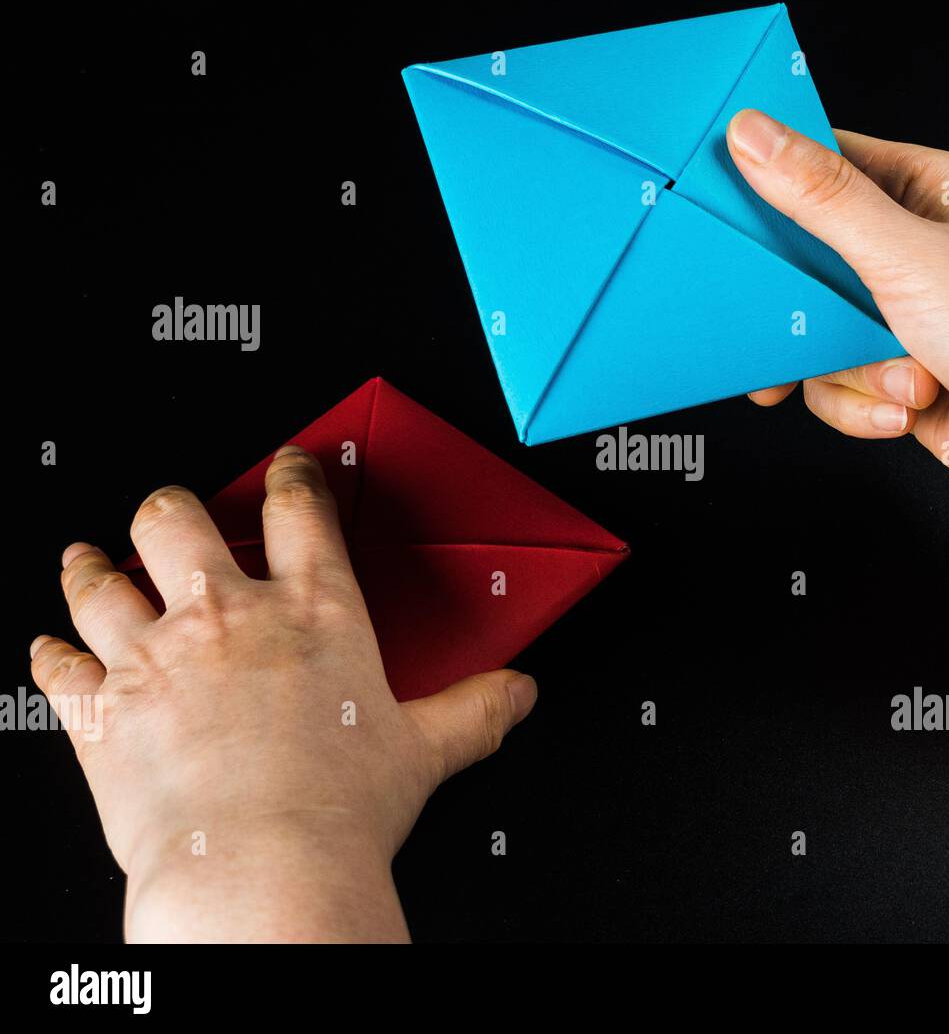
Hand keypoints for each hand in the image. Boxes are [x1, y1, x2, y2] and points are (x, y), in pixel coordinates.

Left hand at [29, 445, 536, 941]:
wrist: (259, 866)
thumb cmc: (339, 808)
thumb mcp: (425, 752)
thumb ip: (476, 710)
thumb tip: (518, 692)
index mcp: (314, 611)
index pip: (299, 509)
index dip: (290, 473)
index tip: (285, 464)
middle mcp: (228, 616)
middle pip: (177, 519)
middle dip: (171, 508)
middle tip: (174, 514)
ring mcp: (156, 655)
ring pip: (102, 580)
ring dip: (91, 568)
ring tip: (88, 560)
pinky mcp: (102, 710)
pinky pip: (56, 667)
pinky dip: (49, 656)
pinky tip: (50, 649)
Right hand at [726, 109, 948, 668]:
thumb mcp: (906, 254)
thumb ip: (822, 198)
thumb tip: (755, 135)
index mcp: (924, 193)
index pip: (824, 166)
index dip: (771, 188)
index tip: (731, 218)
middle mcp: (914, 252)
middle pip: (805, 261)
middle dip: (801, 311)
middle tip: (790, 327)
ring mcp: (904, 319)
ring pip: (812, 335)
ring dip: (847, 371)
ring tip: (902, 378)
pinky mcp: (898, 377)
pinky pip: (835, 388)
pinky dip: (863, 405)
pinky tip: (908, 408)